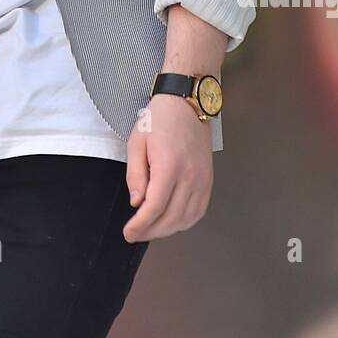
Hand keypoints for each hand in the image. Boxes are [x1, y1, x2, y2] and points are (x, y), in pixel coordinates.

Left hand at [123, 92, 213, 241]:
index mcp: (169, 165)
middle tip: (135, 234)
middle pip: (171, 218)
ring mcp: (202, 179)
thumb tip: (136, 202)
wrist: (186, 103)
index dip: (140, 225)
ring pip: (186, 218)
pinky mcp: (208, 180)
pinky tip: (171, 222)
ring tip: (150, 229)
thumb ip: (135, 174)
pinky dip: (184, 222)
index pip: (154, 207)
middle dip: (151, 232)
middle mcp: (189, 175)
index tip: (128, 233)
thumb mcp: (136, 142)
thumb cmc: (159, 119)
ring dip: (167, 230)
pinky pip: (199, 210)